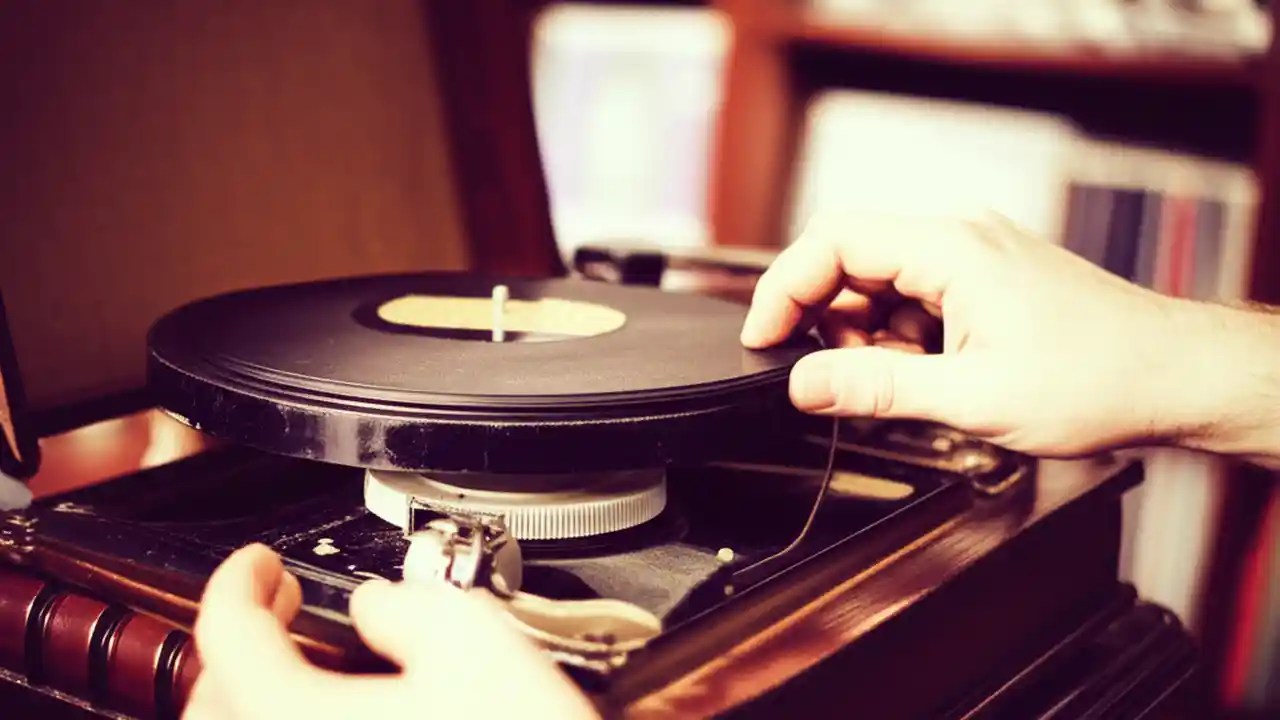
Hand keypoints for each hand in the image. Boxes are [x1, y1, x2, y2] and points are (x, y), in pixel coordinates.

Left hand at [185, 544, 598, 719]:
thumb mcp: (482, 648)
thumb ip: (412, 605)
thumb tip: (382, 606)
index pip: (226, 634)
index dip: (238, 580)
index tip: (258, 563)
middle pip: (213, 702)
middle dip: (240, 645)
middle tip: (282, 609)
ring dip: (257, 702)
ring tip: (309, 672)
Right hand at [740, 211, 1279, 460]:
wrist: (1172, 376)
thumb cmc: (1098, 378)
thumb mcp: (972, 396)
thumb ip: (876, 388)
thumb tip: (803, 384)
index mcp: (950, 248)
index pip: (832, 242)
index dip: (783, 289)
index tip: (763, 338)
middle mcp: (958, 238)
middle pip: (850, 261)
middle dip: (826, 322)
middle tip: (831, 379)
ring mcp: (972, 257)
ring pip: (880, 285)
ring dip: (867, 338)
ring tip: (900, 388)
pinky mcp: (983, 280)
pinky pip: (913, 299)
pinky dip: (900, 340)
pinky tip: (926, 378)